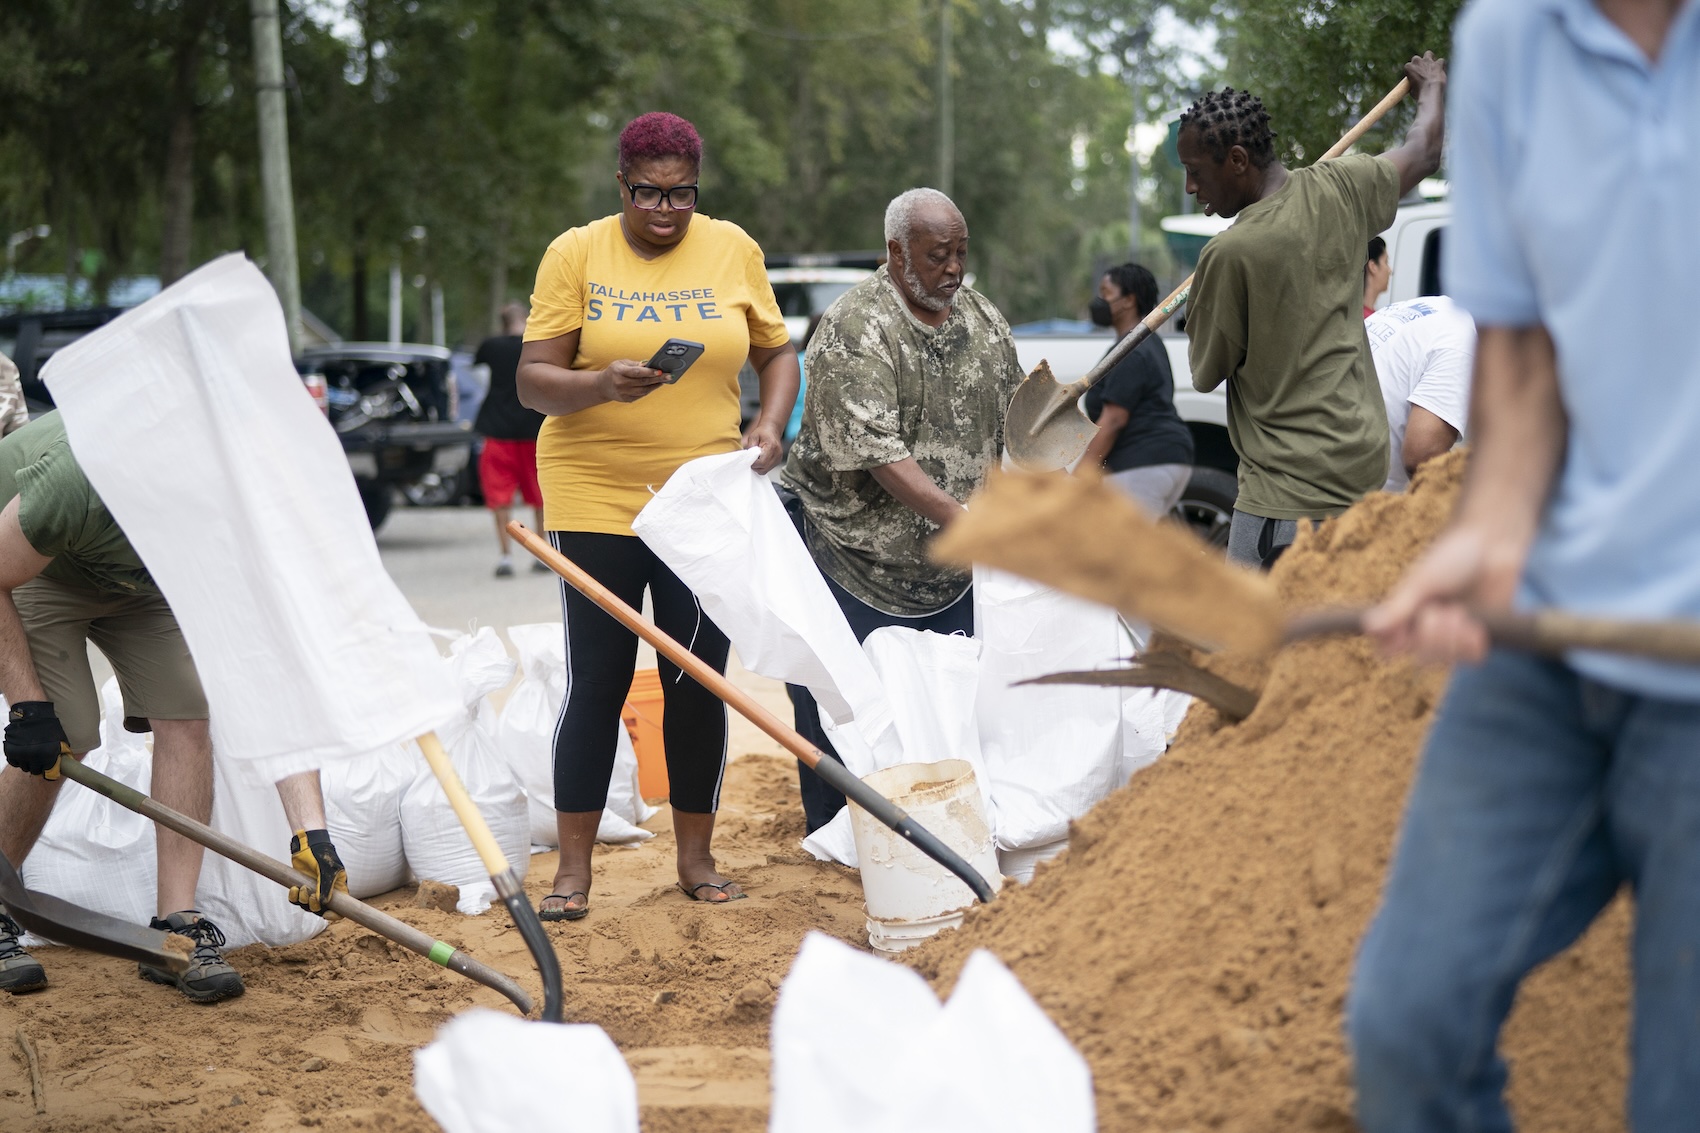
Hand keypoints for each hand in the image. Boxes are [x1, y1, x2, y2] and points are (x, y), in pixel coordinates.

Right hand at [4, 701, 68, 777]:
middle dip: (38, 766)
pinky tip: (22, 753)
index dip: (48, 768)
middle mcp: (34, 757)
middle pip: (35, 770)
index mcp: (48, 755)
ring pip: (24, 767)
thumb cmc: (47, 724)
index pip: (47, 770)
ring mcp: (21, 754)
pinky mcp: (10, 751)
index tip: (48, 765)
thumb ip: (60, 752)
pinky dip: (17, 759)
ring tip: (31, 755)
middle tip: (39, 760)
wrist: (31, 714)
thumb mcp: (60, 739)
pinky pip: (13, 762)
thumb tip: (63, 762)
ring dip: (27, 763)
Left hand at [288, 829, 348, 918]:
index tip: (325, 914)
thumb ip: (326, 887)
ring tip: (300, 887)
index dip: (335, 915)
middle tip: (310, 895)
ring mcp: (313, 890)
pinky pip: (296, 899)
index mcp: (338, 888)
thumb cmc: (322, 854)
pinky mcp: (301, 886)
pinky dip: (293, 897)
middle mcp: (326, 891)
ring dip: (302, 900)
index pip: (341, 908)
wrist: (308, 844)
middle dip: (314, 906)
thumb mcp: (327, 870)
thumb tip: (323, 903)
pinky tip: (293, 888)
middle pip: (321, 909)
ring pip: (307, 905)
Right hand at [596, 359, 666, 402]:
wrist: (602, 386)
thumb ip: (635, 364)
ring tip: (664, 380)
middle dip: (657, 379)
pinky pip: (641, 395)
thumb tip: (649, 364)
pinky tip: (655, 385)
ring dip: (655, 385)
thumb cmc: (614, 371)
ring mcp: (623, 393)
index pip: (636, 372)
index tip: (660, 371)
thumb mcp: (621, 363)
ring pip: (643, 390)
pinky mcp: (626, 399)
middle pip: (642, 382)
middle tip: (669, 376)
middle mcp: (620, 383)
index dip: (649, 372)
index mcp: (619, 371)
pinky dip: (649, 390)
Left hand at [742, 420, 783, 473]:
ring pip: (765, 470)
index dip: (753, 463)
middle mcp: (777, 454)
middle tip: (750, 460)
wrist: (772, 430)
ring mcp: (778, 458)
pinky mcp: (778, 461)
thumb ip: (750, 445)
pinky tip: (759, 460)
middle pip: (764, 468)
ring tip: (755, 459)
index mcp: (772, 447)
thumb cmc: (762, 432)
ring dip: (758, 467)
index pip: (762, 462)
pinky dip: (762, 466)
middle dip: (755, 466)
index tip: (748, 459)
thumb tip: (747, 456)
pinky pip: (768, 468)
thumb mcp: (753, 436)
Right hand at [1363, 524, 1524, 664]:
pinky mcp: (1479, 637)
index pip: (1387, 648)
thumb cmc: (1451, 558)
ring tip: (1459, 611)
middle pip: (1420, 658)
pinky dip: (1472, 643)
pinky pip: (1472, 658)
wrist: (1492, 547)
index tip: (1403, 632)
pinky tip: (1475, 625)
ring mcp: (1453, 635)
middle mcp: (1426, 629)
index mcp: (1405, 615)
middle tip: (1440, 609)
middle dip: (1431, 636)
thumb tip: (1367, 626)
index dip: (1392, 646)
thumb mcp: (1420, 583)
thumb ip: (1397, 608)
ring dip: (1453, 637)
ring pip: (1446, 659)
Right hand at [1404, 51, 1446, 93]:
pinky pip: (1440, 61)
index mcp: (1409, 67)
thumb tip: (1416, 85)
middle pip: (1416, 58)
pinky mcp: (1438, 63)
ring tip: (1431, 68)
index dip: (1411, 72)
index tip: (1413, 77)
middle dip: (1419, 63)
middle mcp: (1418, 61)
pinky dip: (1441, 65)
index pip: (1408, 66)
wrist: (1431, 92)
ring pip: (1428, 54)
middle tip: (1421, 71)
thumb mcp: (1412, 89)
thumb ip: (1413, 83)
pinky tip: (1440, 72)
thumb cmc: (1420, 93)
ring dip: (1429, 59)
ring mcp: (1428, 61)